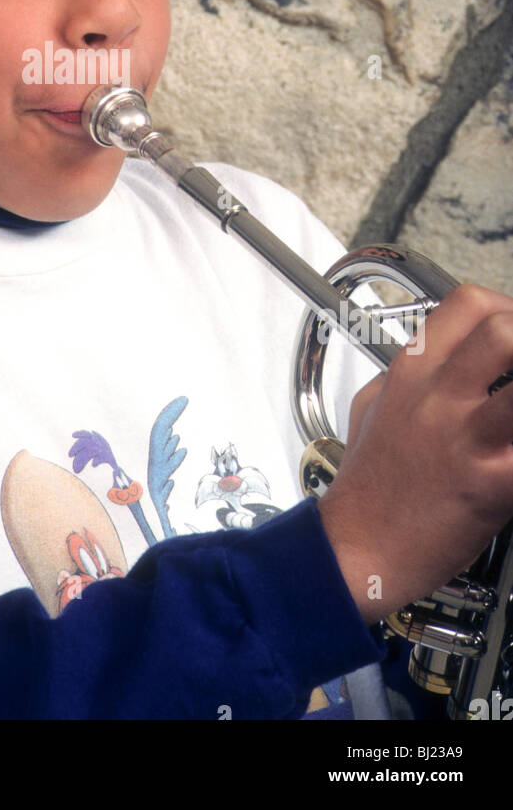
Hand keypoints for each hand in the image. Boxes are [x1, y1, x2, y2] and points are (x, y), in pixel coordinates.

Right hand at [317, 283, 512, 622]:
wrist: (356, 550)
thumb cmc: (367, 486)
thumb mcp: (370, 407)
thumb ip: (404, 375)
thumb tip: (437, 358)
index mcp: (411, 372)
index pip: (469, 304)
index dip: (508, 308)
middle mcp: (437, 398)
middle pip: (505, 331)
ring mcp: (465, 440)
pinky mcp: (491, 486)